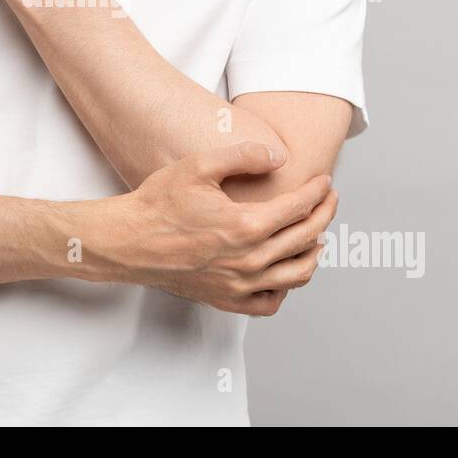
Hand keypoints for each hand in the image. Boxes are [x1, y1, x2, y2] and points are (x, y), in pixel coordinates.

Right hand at [96, 142, 337, 316]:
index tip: (325, 182)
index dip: (318, 192)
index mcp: (246, 225)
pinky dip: (285, 287)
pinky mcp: (226, 299)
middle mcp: (249, 260)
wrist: (128, 242)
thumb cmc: (158, 204)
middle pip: (306, 238)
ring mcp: (239, 284)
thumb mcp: (199, 166)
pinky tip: (283, 270)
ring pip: (297, 274)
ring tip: (315, 236)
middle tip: (329, 201)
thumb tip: (278, 155)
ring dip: (313, 252)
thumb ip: (243, 155)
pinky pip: (271, 302)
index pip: (300, 208)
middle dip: (324, 215)